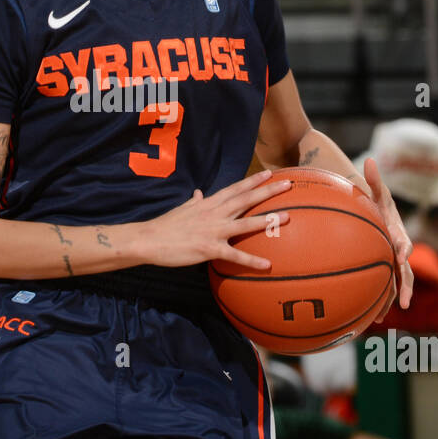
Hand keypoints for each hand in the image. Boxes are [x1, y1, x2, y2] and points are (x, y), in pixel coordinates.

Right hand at [143, 168, 291, 269]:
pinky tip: (267, 264)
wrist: (150, 240)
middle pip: (245, 200)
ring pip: (245, 224)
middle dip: (267, 191)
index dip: (252, 181)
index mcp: (208, 204)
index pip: (235, 189)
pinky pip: (234, 255)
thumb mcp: (182, 209)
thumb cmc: (165, 225)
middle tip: (287, 184)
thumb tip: (198, 193)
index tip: (269, 173)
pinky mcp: (209, 249)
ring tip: (287, 217)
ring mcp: (213, 231)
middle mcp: (214, 213)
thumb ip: (194, 201)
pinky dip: (251, 260)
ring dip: (267, 220)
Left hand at [363, 158, 413, 316]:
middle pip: (405, 271)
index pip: (403, 242)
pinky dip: (378, 302)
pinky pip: (384, 288)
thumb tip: (369, 159)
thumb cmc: (377, 204)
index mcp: (398, 233)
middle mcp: (399, 252)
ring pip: (395, 284)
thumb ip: (375, 180)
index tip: (401, 257)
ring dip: (391, 301)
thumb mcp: (377, 193)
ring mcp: (393, 263)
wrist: (379, 216)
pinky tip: (369, 320)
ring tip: (380, 319)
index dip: (403, 249)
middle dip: (406, 287)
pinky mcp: (385, 271)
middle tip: (405, 302)